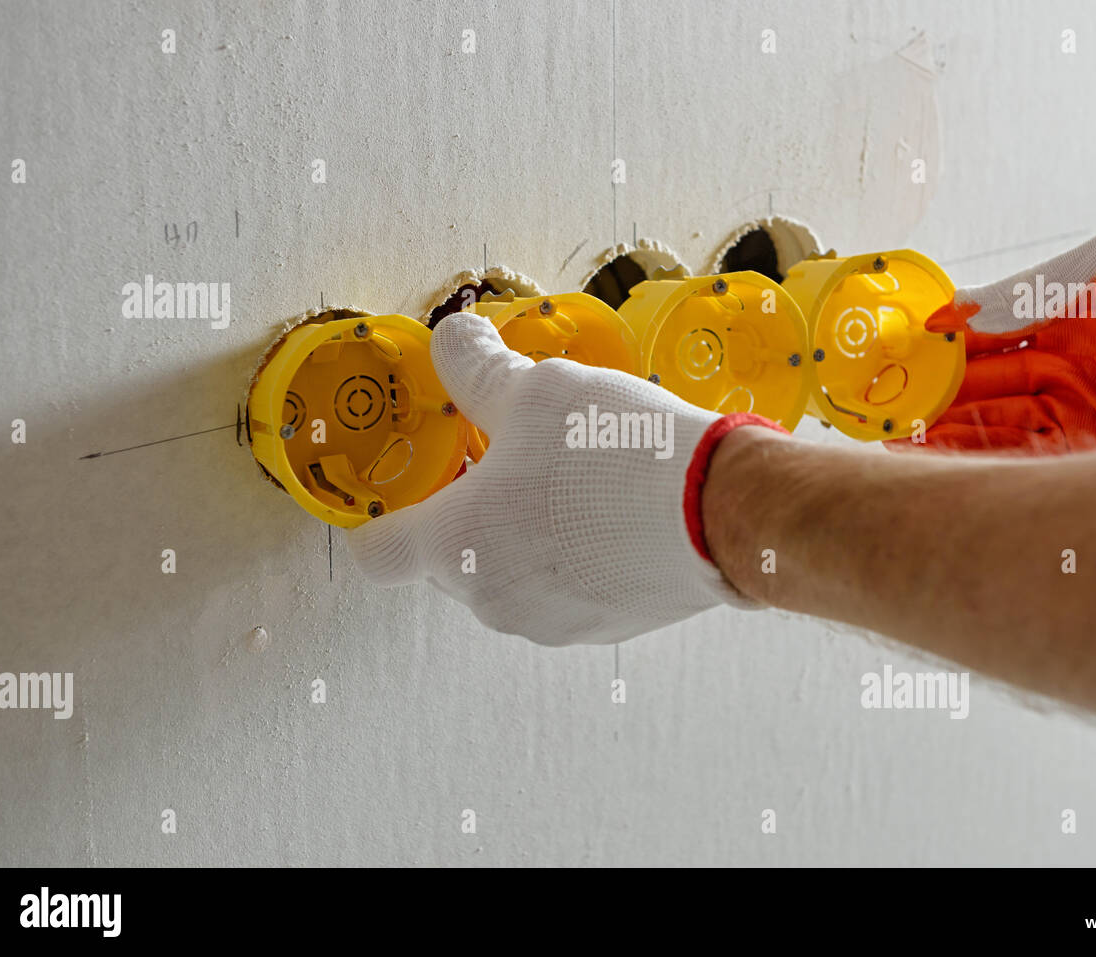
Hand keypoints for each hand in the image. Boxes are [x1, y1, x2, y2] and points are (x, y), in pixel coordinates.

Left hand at [347, 312, 777, 644]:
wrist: (718, 511)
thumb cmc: (617, 453)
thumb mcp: (535, 388)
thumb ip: (476, 368)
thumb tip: (450, 340)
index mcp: (455, 543)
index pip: (377, 553)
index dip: (379, 521)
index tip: (403, 494)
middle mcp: (491, 597)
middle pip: (448, 560)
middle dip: (469, 512)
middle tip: (511, 460)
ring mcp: (548, 621)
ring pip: (509, 576)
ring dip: (523, 537)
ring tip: (573, 483)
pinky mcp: (601, 629)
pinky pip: (564, 592)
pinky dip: (572, 560)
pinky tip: (611, 514)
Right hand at [892, 220, 1095, 452]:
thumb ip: (1030, 289)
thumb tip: (958, 312)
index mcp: (1067, 325)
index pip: (987, 345)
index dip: (942, 356)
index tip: (903, 366)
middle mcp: (1070, 375)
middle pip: (984, 396)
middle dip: (934, 407)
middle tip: (889, 417)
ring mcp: (1084, 417)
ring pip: (998, 434)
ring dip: (950, 442)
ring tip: (903, 448)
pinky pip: (1030, 463)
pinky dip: (988, 466)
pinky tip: (951, 467)